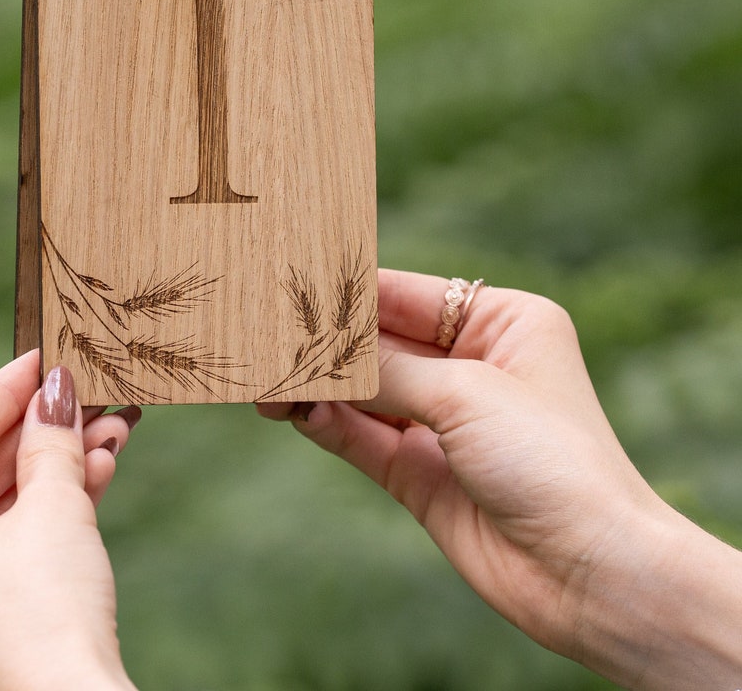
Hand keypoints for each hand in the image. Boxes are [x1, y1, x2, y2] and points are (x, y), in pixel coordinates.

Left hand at [0, 352, 138, 690]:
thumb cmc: (41, 611)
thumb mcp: (52, 505)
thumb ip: (49, 437)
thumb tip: (58, 389)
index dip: (5, 390)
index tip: (44, 356)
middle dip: (41, 432)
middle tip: (87, 395)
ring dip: (53, 468)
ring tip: (110, 430)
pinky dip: (43, 509)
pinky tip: (97, 472)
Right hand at [258, 269, 741, 689]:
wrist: (593, 576)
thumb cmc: (552, 460)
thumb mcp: (464, 393)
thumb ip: (381, 367)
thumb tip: (313, 342)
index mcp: (501, 323)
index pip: (403, 294)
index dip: (344, 290)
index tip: (285, 280)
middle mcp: (470, 366)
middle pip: (377, 342)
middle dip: (321, 341)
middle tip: (261, 332)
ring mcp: (443, 422)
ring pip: (361, 391)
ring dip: (314, 384)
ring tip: (263, 378)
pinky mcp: (420, 473)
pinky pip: (359, 436)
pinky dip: (325, 422)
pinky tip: (291, 410)